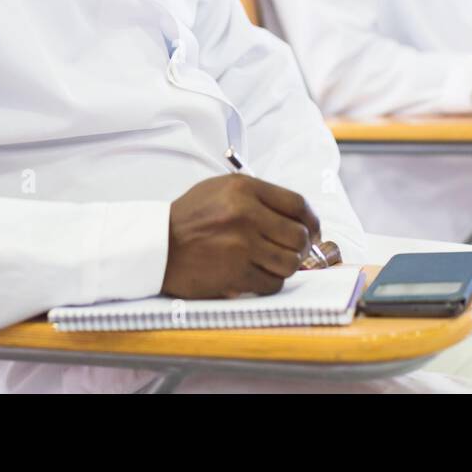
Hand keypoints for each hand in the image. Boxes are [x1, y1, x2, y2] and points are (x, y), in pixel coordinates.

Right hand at [163, 175, 319, 298]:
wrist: (157, 244)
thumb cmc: (190, 217)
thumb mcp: (222, 190)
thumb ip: (259, 197)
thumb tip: (298, 217)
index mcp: (244, 189)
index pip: (297, 204)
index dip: (312, 220)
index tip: (314, 230)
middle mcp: (245, 214)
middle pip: (299, 235)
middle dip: (304, 246)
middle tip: (297, 251)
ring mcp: (241, 245)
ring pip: (290, 262)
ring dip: (288, 266)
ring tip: (275, 263)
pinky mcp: (234, 273)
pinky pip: (271, 282)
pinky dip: (270, 282)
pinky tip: (259, 275)